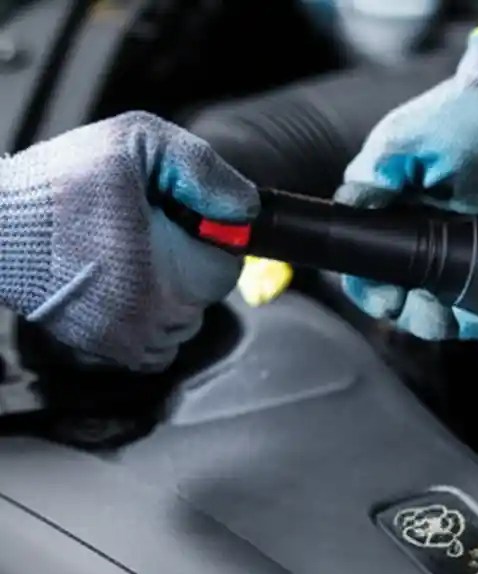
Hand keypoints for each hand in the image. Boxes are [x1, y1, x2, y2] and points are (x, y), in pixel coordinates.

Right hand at [0, 112, 256, 370]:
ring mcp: (130, 339)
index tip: (175, 215)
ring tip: (126, 253)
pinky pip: (155, 346)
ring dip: (171, 290)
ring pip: (184, 320)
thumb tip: (244, 207)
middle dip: (189, 259)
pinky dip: (149, 320)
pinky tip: (122, 284)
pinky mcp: (106, 350)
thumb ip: (202, 170)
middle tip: (143, 229)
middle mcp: (157, 318)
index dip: (208, 232)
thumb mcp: (137, 145)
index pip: (228, 262)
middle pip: (208, 293)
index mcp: (176, 273)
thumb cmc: (58, 185)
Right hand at [336, 32, 477, 366]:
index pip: (375, 278)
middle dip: (421, 318)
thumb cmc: (466, 116)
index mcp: (402, 225)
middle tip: (437, 308)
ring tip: (475, 312)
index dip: (376, 296)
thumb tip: (352, 208)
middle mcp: (437, 251)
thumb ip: (376, 174)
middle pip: (416, 310)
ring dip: (464, 325)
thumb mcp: (407, 139)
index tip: (387, 297)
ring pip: (462, 321)